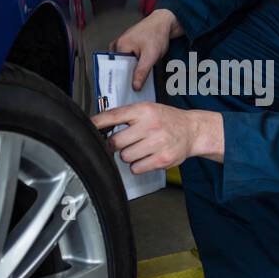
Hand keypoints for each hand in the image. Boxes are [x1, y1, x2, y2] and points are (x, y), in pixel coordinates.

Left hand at [91, 103, 222, 172]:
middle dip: (116, 145)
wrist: (192, 130)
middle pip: (115, 142)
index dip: (96, 124)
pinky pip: (136, 168)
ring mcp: (157, 143)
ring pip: (125, 156)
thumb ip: (125, 116)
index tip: (86, 129)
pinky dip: (138, 165)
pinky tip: (146, 156)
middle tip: (125, 142)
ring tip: (141, 148)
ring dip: (128, 155)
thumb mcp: (146, 110)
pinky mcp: (162, 159)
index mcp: (143, 110)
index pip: (113, 116)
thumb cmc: (167, 120)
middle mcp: (151, 125)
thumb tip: (98, 126)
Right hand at [110, 9, 181, 90]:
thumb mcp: (152, 55)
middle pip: (118, 66)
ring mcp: (121, 44)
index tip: (125, 90)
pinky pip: (125, 59)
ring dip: (129, 71)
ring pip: (122, 64)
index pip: (116, 68)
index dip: (121, 80)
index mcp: (121, 45)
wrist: (163, 23)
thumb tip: (135, 85)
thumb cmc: (157, 34)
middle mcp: (118, 44)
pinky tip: (138, 67)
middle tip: (133, 86)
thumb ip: (142, 71)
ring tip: (138, 76)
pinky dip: (131, 65)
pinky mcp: (127, 45)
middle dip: (126, 76)